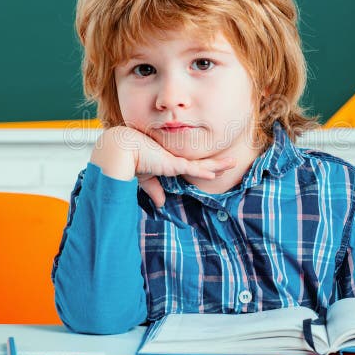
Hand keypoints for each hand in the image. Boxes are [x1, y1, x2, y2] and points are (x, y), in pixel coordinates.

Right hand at [90, 126, 234, 207]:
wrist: (121, 150)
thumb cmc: (131, 161)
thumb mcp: (145, 178)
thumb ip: (155, 190)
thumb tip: (160, 204)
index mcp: (170, 162)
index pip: (192, 165)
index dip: (205, 166)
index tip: (216, 168)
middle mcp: (176, 160)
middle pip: (202, 162)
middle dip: (217, 163)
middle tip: (231, 162)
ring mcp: (176, 161)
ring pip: (202, 164)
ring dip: (219, 164)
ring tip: (233, 163)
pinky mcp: (172, 164)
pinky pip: (192, 168)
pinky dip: (204, 171)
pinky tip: (216, 174)